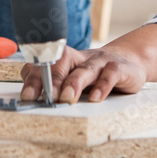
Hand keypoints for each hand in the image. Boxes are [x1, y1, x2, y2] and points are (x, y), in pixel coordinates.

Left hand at [17, 25, 156, 102]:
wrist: (130, 62)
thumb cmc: (96, 75)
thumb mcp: (75, 79)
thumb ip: (56, 86)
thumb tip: (32, 99)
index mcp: (66, 60)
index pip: (45, 64)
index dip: (34, 77)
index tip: (26, 95)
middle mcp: (81, 58)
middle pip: (62, 61)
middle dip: (51, 79)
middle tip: (45, 96)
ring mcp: (100, 62)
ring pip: (85, 69)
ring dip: (74, 83)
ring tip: (67, 98)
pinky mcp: (120, 68)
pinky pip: (110, 75)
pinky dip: (103, 86)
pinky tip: (96, 98)